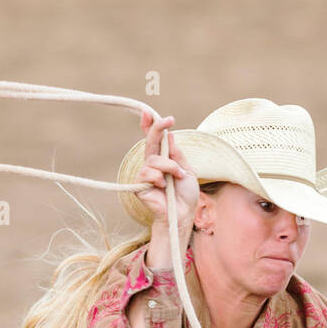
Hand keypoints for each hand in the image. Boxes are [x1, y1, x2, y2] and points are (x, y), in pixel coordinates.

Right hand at [134, 110, 199, 239]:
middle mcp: (152, 164)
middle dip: (157, 128)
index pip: (154, 139)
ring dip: (169, 167)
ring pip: (154, 159)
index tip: (149, 113)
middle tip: (169, 120)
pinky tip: (163, 187)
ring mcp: (145, 174)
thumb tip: (169, 134)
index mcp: (163, 159)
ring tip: (177, 177)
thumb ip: (176, 154)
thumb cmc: (186, 195)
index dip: (150, 125)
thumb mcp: (187, 170)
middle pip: (150, 140)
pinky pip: (148, 173)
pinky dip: (160, 178)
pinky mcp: (139, 185)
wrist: (182, 214)